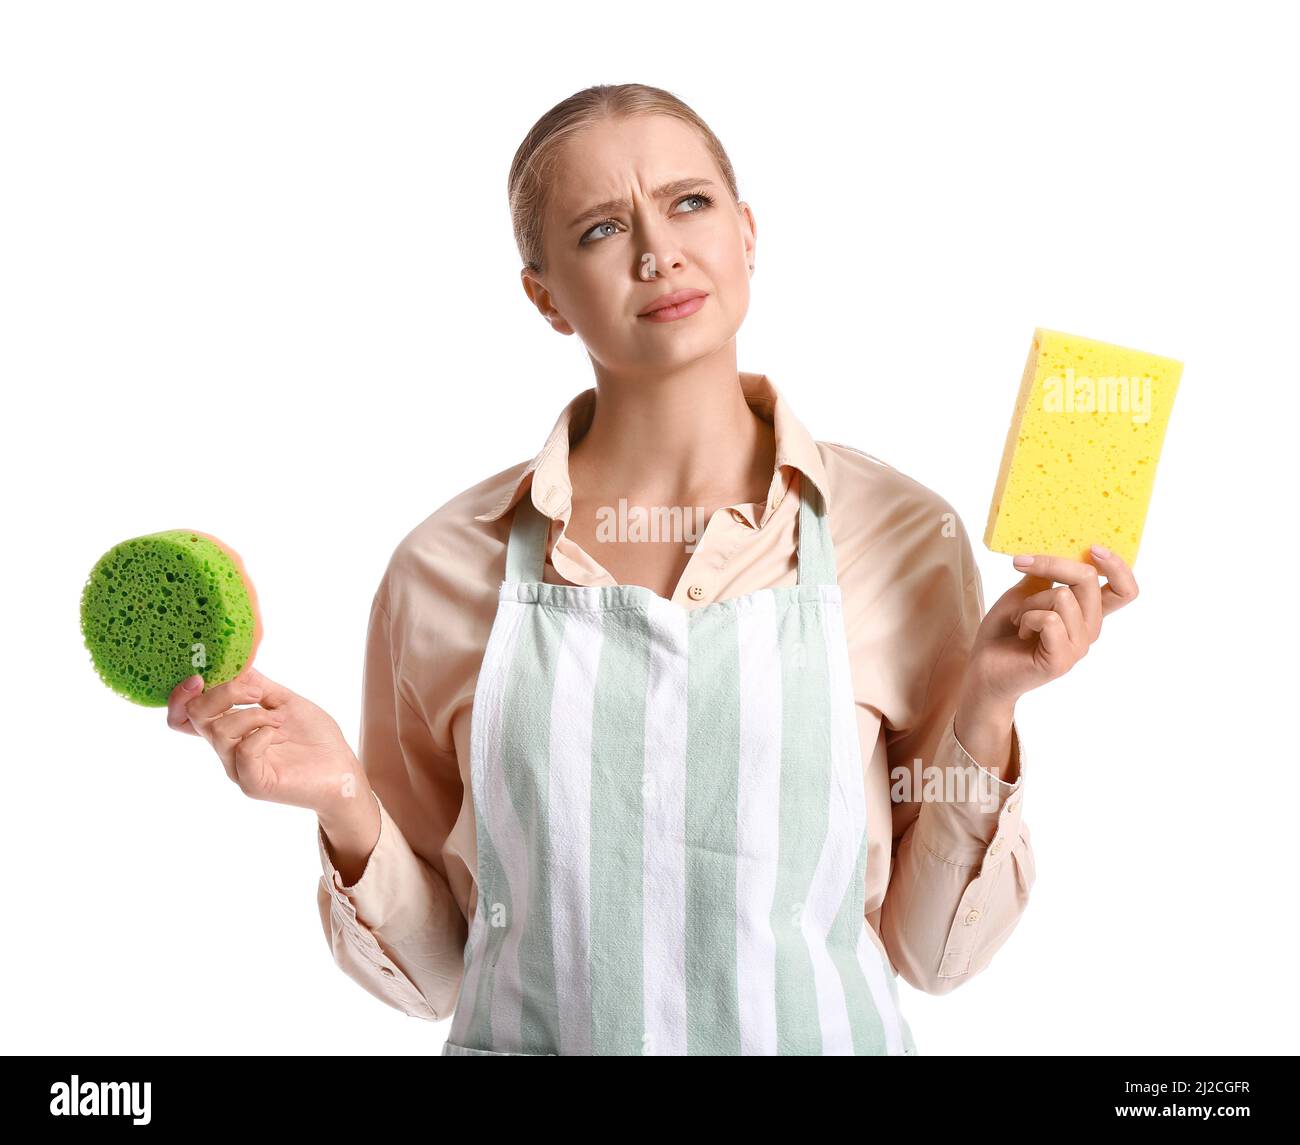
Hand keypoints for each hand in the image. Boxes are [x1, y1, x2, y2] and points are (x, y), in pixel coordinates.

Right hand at [165, 666, 366, 816]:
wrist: (343, 769)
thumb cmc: (315, 738)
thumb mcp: (284, 701)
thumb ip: (256, 685)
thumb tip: (233, 665)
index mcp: (231, 729)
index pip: (184, 716)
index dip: (180, 697)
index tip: (199, 677)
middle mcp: (228, 749)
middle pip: (195, 717)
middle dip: (223, 694)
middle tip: (256, 694)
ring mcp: (238, 768)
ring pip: (219, 731)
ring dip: (252, 715)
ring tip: (278, 719)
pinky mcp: (254, 784)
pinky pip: (243, 753)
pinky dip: (260, 735)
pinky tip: (277, 735)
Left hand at [963, 544, 1139, 708]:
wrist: (984, 666)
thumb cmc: (1006, 629)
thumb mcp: (1026, 592)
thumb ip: (1048, 575)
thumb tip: (1062, 547)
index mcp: (1087, 612)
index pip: (1125, 590)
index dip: (1117, 567)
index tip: (1093, 548)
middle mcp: (1089, 629)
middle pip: (1088, 580)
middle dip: (1051, 564)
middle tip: (1021, 563)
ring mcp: (1078, 647)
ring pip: (1063, 597)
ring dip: (1029, 602)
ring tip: (1019, 619)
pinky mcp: (1061, 661)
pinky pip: (1050, 620)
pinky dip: (1026, 619)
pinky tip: (1020, 631)